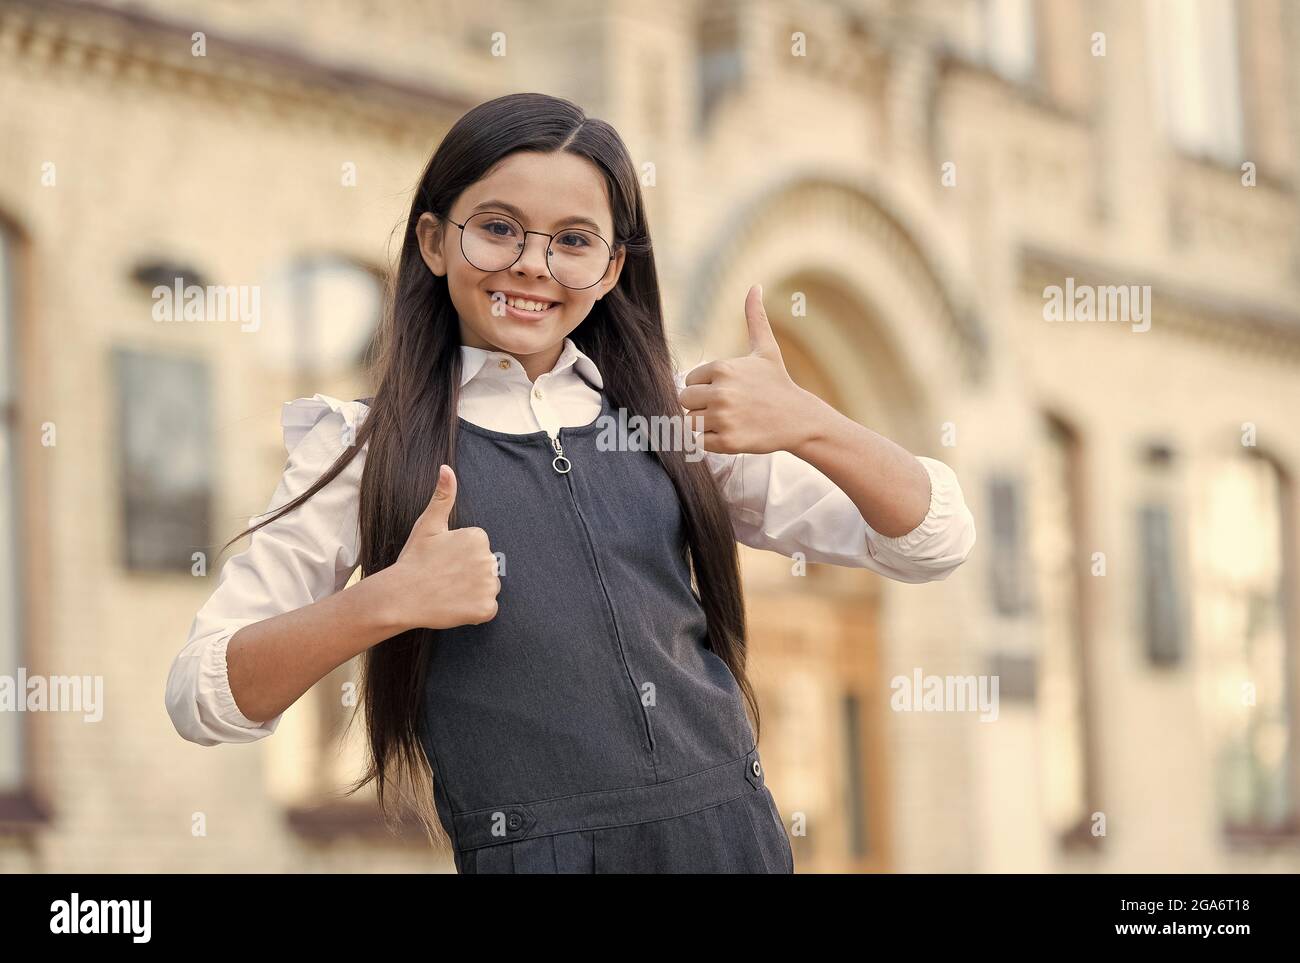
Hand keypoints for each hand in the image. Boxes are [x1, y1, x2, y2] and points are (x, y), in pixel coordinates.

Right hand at [385, 465, 500, 630]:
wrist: (401, 597)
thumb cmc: (414, 559)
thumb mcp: (428, 524)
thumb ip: (443, 496)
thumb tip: (446, 468)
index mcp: (478, 536)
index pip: (479, 550)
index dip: (460, 558)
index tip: (443, 562)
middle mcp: (489, 558)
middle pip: (486, 569)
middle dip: (468, 574)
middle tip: (444, 578)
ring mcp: (489, 585)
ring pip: (488, 589)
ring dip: (473, 593)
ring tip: (448, 592)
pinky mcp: (486, 608)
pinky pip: (488, 610)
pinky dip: (475, 612)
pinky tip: (455, 606)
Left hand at [677, 284, 823, 454]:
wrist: (799, 419)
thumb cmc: (778, 383)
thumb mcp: (765, 349)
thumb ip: (755, 318)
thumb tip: (756, 286)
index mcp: (722, 368)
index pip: (689, 380)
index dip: (704, 387)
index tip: (726, 390)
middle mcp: (720, 392)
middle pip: (685, 401)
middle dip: (701, 405)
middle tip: (726, 407)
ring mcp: (723, 418)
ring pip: (690, 422)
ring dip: (705, 424)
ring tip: (729, 420)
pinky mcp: (727, 441)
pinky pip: (700, 442)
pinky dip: (711, 441)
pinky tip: (732, 432)